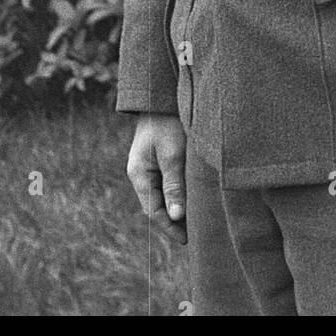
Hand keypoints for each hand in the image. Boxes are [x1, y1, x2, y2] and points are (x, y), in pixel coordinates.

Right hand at [126, 114, 187, 244]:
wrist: (161, 96)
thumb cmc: (167, 123)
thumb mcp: (172, 154)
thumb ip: (174, 185)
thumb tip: (175, 216)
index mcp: (139, 174)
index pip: (153, 211)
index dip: (169, 227)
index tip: (186, 239)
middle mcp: (141, 173)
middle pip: (157, 205)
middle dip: (174, 221)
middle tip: (195, 234)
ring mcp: (148, 166)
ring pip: (162, 195)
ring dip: (177, 207)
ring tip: (196, 220)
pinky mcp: (158, 159)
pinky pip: (166, 183)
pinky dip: (178, 193)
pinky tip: (192, 197)